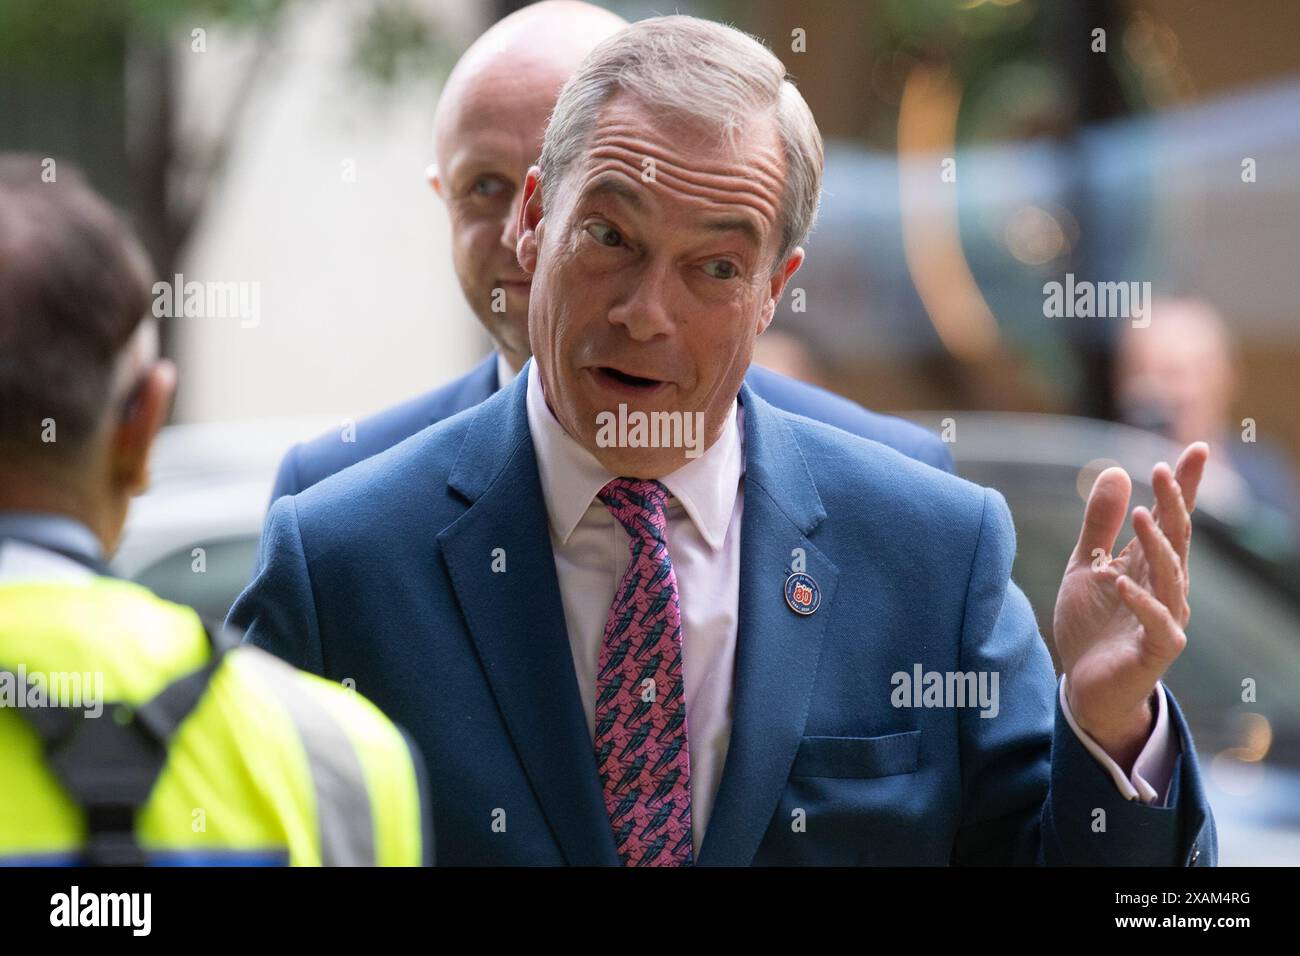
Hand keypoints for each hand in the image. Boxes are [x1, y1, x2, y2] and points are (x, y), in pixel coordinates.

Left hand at [1052, 442, 1208, 770]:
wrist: (1085, 686)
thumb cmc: (1092, 626)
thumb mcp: (1084, 567)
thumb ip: (1098, 525)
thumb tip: (1116, 471)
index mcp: (1150, 564)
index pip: (1171, 519)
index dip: (1185, 486)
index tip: (1197, 449)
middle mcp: (1167, 587)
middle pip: (1176, 540)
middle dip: (1174, 504)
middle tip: (1164, 470)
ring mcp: (1166, 618)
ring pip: (1170, 576)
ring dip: (1155, 545)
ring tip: (1138, 514)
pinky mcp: (1158, 649)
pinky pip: (1156, 623)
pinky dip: (1140, 601)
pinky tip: (1120, 581)